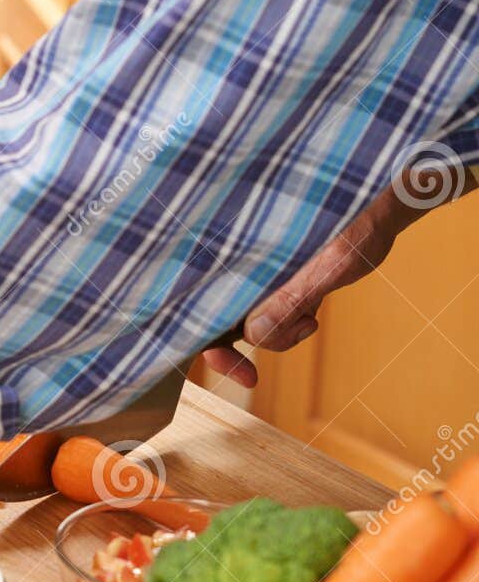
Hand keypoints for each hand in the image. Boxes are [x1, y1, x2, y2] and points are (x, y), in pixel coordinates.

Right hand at [202, 171, 458, 386]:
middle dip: (250, 344)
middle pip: (218, 321)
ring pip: (248, 324)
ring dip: (279, 332)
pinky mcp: (273, 282)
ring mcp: (255, 275)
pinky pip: (269, 317)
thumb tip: (252, 333)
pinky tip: (312, 311)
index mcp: (238, 256)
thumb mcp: (329, 264)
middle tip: (277, 354)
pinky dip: (290, 323)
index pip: (200, 309)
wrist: (380, 206)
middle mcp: (239, 266)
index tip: (246, 374)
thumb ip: (289, 298)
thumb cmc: (358, 223)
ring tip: (311, 315)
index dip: (213, 349)